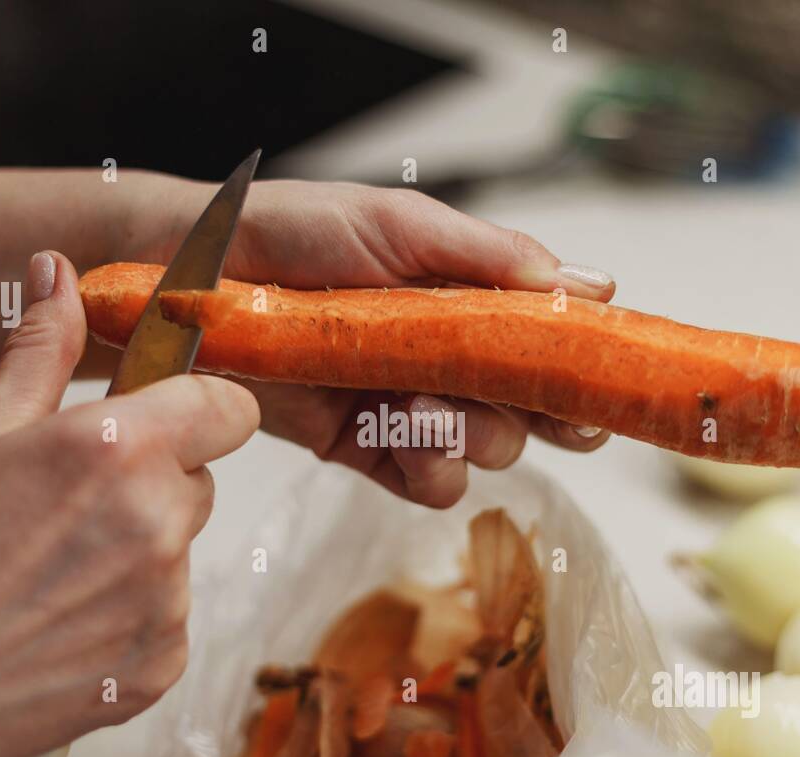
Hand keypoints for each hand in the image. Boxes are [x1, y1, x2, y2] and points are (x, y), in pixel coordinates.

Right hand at [0, 251, 257, 756]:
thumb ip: (39, 351)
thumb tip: (58, 275)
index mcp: (119, 449)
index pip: (230, 407)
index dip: (206, 407)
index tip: (178, 416)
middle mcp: (157, 520)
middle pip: (200, 478)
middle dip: (156, 481)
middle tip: (74, 508)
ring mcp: (167, 597)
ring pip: (182, 546)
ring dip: (142, 549)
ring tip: (59, 572)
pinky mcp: (165, 658)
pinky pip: (172, 613)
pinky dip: (134, 614)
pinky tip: (68, 620)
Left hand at [127, 179, 615, 507]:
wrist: (200, 278)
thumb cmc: (297, 233)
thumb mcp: (401, 228)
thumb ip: (491, 259)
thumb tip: (596, 285)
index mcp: (474, 306)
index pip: (554, 351)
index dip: (585, 377)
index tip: (599, 393)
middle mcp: (453, 363)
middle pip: (535, 416)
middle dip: (535, 417)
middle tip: (509, 405)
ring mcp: (411, 410)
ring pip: (486, 455)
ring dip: (469, 438)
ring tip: (418, 406)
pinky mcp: (365, 449)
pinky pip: (426, 484)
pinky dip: (426, 470)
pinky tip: (396, 432)